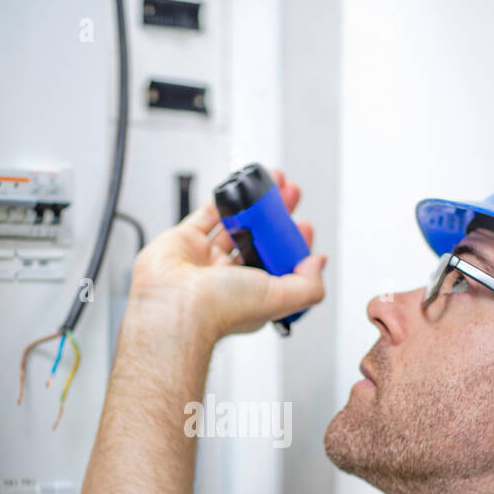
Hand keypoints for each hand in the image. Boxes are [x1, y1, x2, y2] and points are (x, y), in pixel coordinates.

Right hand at [126, 168, 327, 341]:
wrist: (176, 306)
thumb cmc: (219, 310)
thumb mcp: (281, 298)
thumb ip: (308, 285)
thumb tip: (318, 264)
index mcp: (254, 295)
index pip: (280, 264)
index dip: (293, 243)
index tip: (302, 225)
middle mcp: (230, 279)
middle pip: (259, 240)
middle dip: (277, 216)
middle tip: (289, 195)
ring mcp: (206, 260)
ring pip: (234, 224)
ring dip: (253, 204)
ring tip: (271, 183)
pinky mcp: (185, 242)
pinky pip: (205, 216)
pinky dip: (221, 201)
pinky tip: (237, 189)